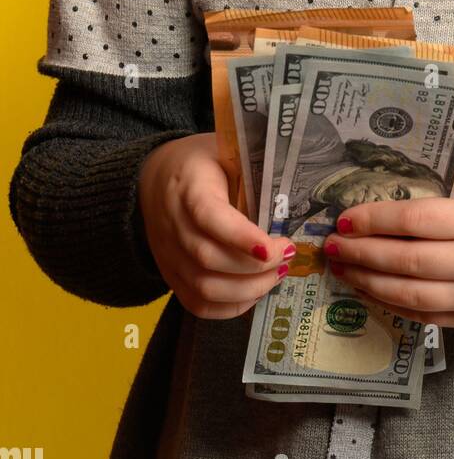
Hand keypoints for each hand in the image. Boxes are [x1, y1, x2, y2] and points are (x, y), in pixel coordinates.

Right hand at [137, 133, 295, 319]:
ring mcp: (168, 255)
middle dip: (256, 267)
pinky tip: (256, 291)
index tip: (274, 246)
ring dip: (249, 289)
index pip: (209, 217)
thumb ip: (252, 171)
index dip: (242, 237)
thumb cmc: (202, 163)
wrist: (153, 178)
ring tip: (277, 273)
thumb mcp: (225, 152)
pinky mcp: (170, 276)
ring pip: (205, 288)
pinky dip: (231, 306)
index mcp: (188, 186)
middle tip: (287, 255)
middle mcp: (172, 225)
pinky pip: (197, 305)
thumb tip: (295, 199)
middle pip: (209, 259)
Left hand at [322, 185, 453, 327]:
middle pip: (404, 260)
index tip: (346, 218)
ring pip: (407, 294)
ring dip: (367, 281)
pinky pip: (422, 314)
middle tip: (332, 245)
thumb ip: (443, 203)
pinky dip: (391, 302)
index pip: (414, 221)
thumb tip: (386, 207)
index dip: (374, 220)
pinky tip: (370, 289)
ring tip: (343, 268)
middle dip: (361, 252)